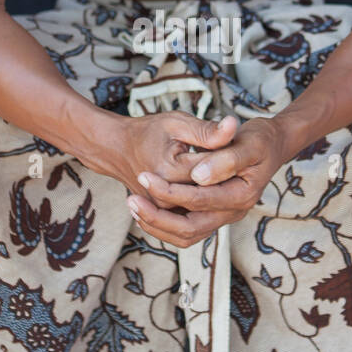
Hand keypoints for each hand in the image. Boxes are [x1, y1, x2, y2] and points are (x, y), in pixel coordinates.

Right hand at [100, 109, 239, 207]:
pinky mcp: (164, 218)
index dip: (230, 160)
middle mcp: (165, 199)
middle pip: (212, 199)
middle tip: (229, 167)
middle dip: (225, 184)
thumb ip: (206, 131)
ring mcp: (163, 212)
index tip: (233, 148)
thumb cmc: (148, 133)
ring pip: (203, 217)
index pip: (216, 173)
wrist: (118, 151)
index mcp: (172, 171)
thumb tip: (233, 125)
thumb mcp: (177, 123)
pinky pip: (189, 228)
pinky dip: (204, 214)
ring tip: (219, 180)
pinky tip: (209, 194)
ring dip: (217, 204)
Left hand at [128, 117, 286, 248]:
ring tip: (133, 206)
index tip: (144, 175)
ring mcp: (223, 216)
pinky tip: (146, 211)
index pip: (199, 200)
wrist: (271, 145)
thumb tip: (199, 175)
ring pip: (186, 235)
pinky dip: (165, 226)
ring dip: (158, 225)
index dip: (169, 191)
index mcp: (241, 195)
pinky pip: (187, 231)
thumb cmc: (259, 139)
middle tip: (130, 200)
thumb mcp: (247, 141)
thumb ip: (224, 158)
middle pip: (190, 228)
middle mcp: (233, 212)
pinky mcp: (214, 215)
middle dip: (157, 217)